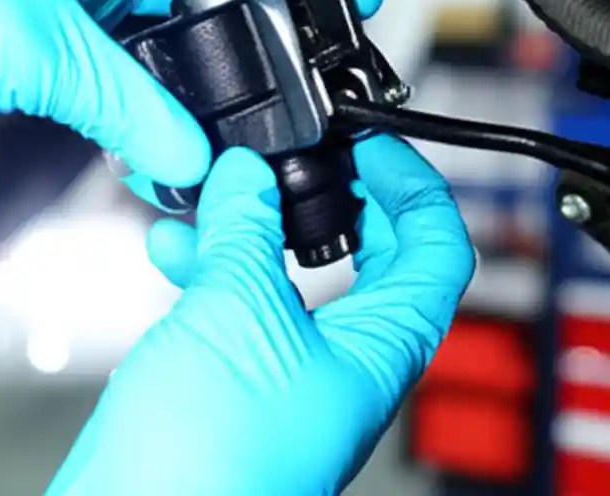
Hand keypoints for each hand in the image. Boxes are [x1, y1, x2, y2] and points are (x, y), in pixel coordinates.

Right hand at [47, 135, 476, 495]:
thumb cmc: (211, 464)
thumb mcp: (234, 311)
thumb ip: (245, 230)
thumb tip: (249, 175)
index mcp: (378, 349)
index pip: (437, 250)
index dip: (414, 186)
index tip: (373, 146)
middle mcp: (341, 363)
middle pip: (367, 259)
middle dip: (331, 197)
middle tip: (303, 157)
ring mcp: (284, 374)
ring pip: (288, 279)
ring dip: (254, 228)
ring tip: (215, 193)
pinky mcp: (230, 386)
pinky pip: (234, 308)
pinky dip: (209, 266)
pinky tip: (172, 248)